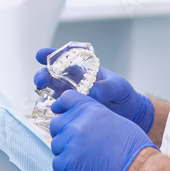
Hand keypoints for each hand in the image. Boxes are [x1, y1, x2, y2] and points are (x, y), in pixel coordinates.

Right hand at [33, 48, 154, 132]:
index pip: (64, 58)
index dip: (51, 54)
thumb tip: (94, 92)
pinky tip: (44, 111)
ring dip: (42, 92)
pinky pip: (54, 110)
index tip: (40, 54)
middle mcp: (72, 82)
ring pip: (49, 91)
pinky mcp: (70, 112)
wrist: (129, 115)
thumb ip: (107, 87)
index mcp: (83, 70)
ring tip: (41, 94)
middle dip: (42, 75)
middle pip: (51, 75)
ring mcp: (69, 97)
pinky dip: (47, 110)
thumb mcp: (119, 87)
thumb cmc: (123, 96)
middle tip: (40, 80)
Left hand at [49, 91, 156, 170]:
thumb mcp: (112, 119)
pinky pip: (57, 163)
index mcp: (89, 108)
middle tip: (76, 143)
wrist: (137, 168)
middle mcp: (77, 123)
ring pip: (55, 145)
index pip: (66, 98)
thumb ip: (92, 117)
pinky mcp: (67, 162)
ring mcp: (70, 143)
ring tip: (83, 158)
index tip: (60, 112)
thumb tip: (78, 122)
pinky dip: (67, 167)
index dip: (62, 106)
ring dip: (65, 151)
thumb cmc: (131, 145)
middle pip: (56, 124)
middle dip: (63, 133)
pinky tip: (81, 168)